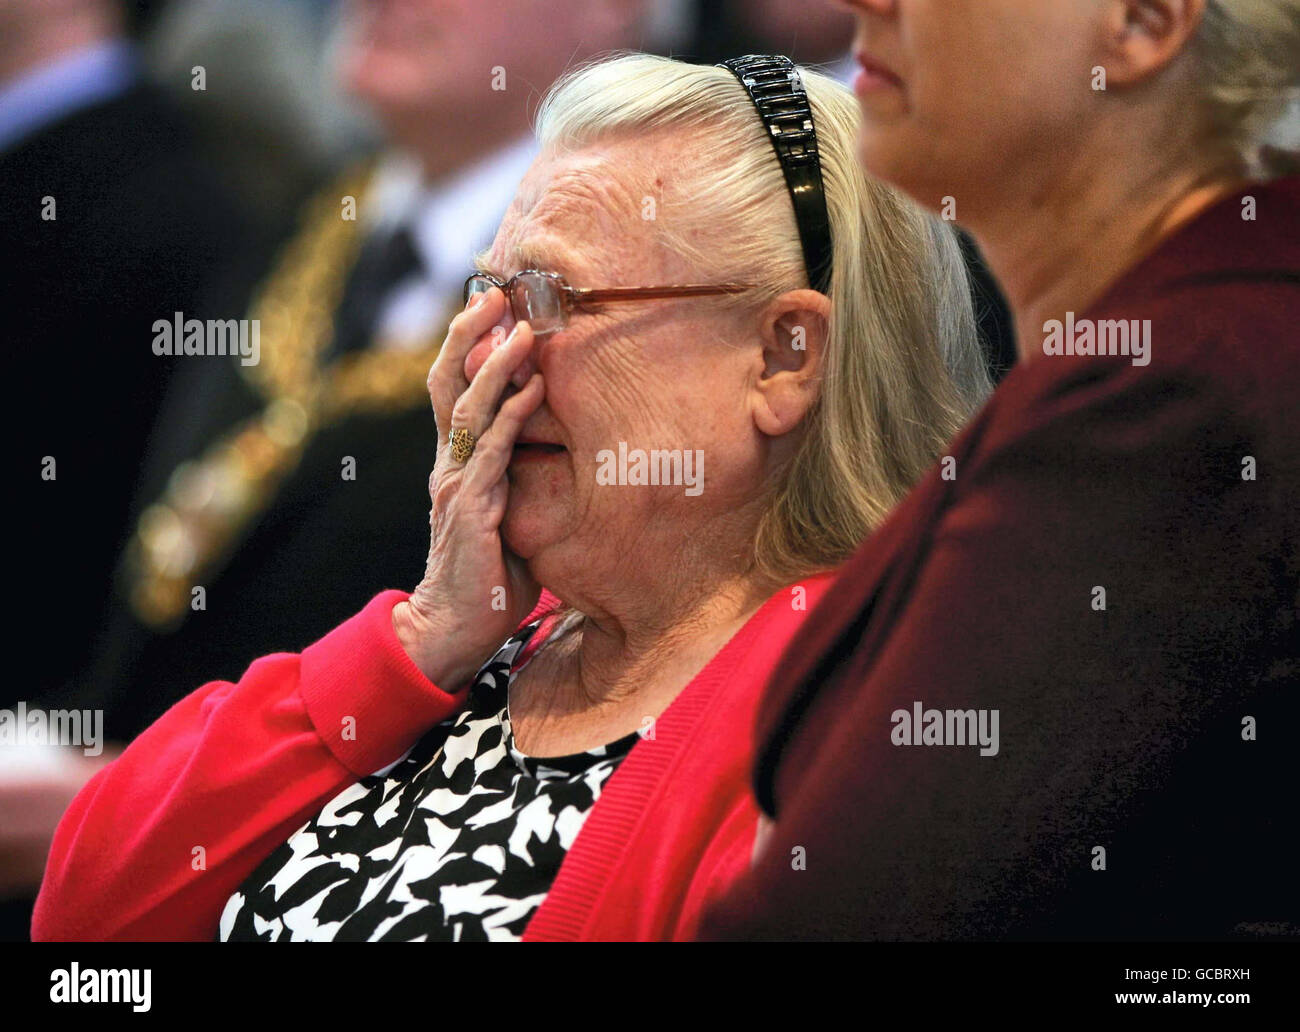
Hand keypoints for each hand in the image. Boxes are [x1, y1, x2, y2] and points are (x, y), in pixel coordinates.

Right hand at [393, 288, 545, 687]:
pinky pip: (492, 451)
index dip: (467, 349)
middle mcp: (448, 466)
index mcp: (456, 467)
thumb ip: (516, 487)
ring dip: (497, 365)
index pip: (454, 394)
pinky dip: (512, 415)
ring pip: (468, 409)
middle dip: (469, 336)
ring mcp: (456, 484)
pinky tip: (532, 388)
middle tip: (493, 293)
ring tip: (522, 328)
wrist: (450, 632)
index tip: (490, 309)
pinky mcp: (471, 507)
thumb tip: (552, 462)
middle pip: (448, 385)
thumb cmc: (487, 583)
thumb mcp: (505, 524)